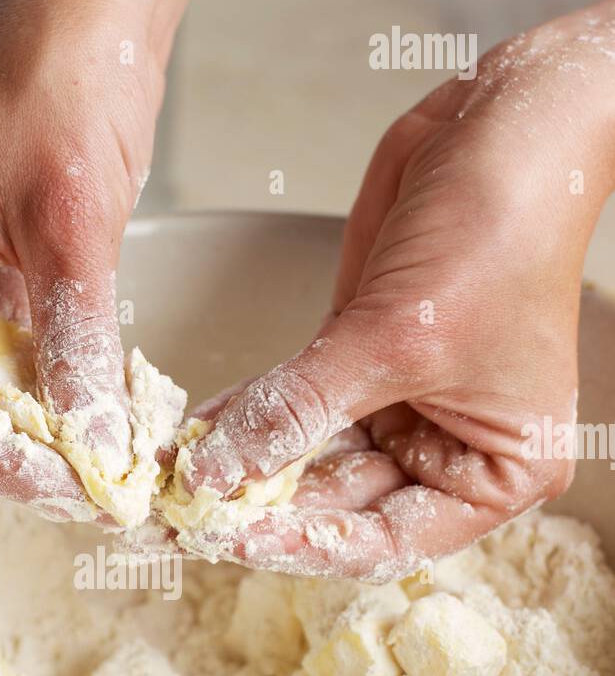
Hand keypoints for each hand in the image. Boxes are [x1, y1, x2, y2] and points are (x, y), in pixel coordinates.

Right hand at [0, 0, 220, 524]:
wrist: (93, 12)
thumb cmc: (58, 78)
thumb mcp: (70, 226)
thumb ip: (77, 344)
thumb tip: (98, 447)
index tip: (62, 490)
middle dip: (24, 451)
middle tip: (94, 497)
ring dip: (46, 429)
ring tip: (107, 477)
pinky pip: (17, 352)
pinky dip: (59, 389)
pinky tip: (102, 426)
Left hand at [177, 5, 614, 577]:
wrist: (502, 128)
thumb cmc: (500, 232)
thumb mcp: (395, 337)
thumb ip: (301, 410)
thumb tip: (220, 474)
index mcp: (495, 473)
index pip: (387, 541)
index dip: (306, 547)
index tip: (231, 540)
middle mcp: (449, 450)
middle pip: (341, 507)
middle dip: (261, 509)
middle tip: (180, 516)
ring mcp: (400, 406)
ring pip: (309, 460)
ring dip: (242, 466)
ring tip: (174, 477)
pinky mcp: (357, 360)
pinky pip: (292, 407)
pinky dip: (246, 417)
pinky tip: (195, 433)